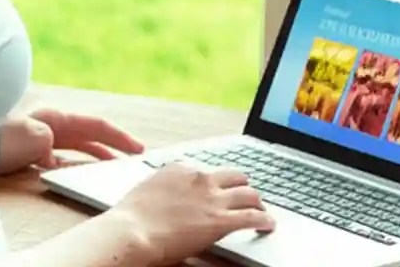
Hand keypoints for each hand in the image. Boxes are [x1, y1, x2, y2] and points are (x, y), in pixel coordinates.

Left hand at [0, 108, 145, 173]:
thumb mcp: (27, 135)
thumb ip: (47, 141)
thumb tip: (52, 154)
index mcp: (54, 117)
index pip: (96, 125)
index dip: (119, 138)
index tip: (139, 150)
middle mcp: (50, 126)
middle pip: (90, 135)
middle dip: (114, 145)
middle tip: (136, 158)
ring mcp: (41, 139)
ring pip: (77, 149)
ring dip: (97, 157)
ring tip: (115, 168)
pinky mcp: (30, 154)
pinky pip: (61, 160)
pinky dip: (76, 166)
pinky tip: (83, 175)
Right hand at [110, 162, 275, 265]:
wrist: (130, 231)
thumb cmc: (131, 218)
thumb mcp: (148, 192)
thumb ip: (166, 191)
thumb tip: (168, 199)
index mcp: (181, 168)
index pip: (209, 171)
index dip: (217, 182)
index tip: (220, 189)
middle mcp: (200, 177)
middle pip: (235, 176)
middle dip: (243, 186)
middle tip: (247, 197)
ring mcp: (212, 198)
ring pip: (249, 193)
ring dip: (258, 202)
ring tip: (262, 210)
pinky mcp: (221, 220)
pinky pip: (252, 216)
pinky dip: (264, 220)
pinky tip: (268, 225)